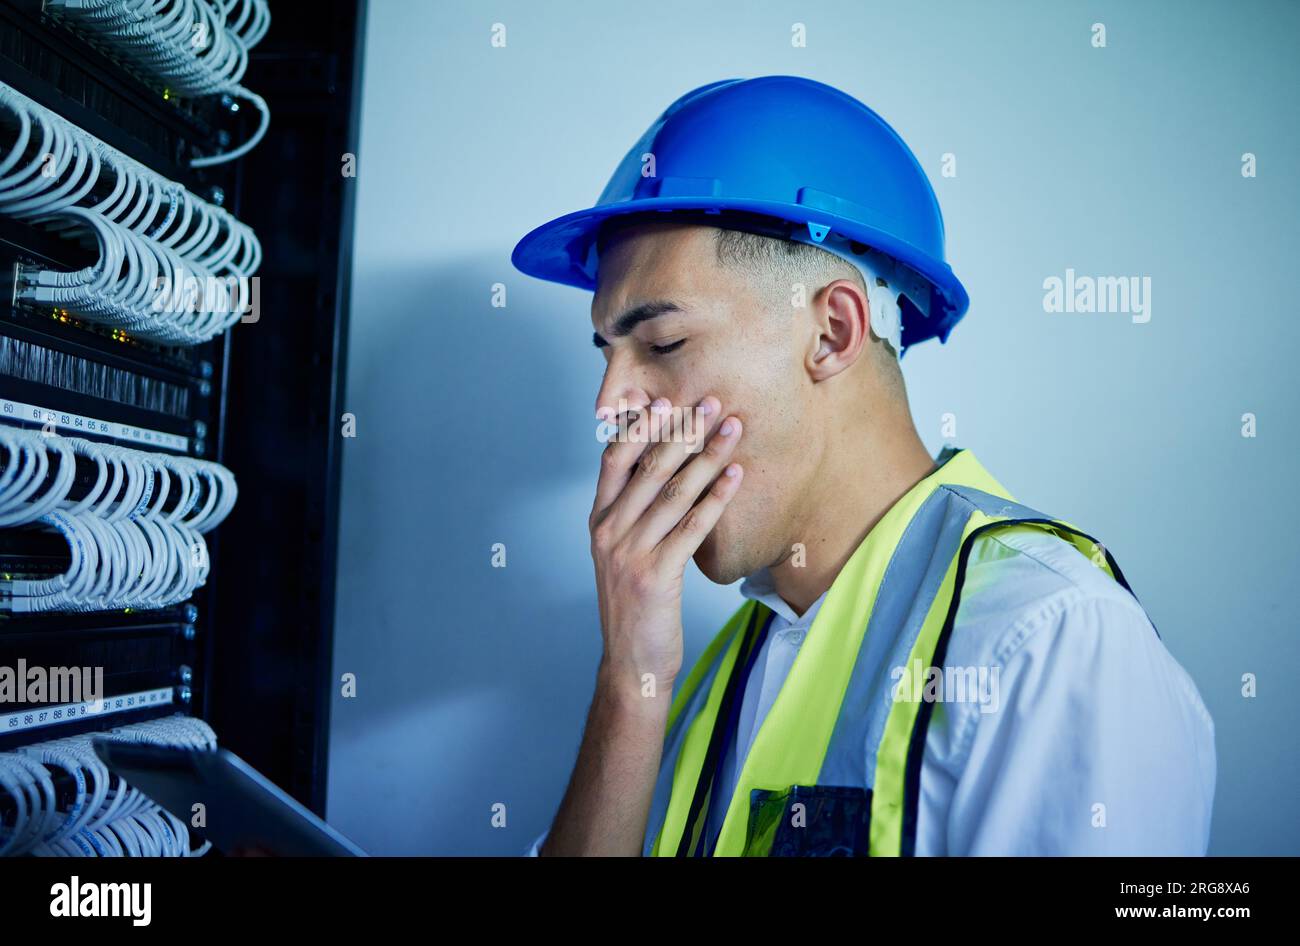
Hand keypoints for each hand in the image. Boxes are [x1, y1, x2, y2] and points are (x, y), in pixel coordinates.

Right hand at [589, 396, 743, 694]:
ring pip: (675, 491)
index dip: (642, 426)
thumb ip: (632, 515)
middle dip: (684, 430)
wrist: (631, 662)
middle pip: (649, 467)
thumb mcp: (621, 555)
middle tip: (712, 401)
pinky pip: (692, 525)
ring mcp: (630, 552)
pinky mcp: (656, 574)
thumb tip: (661, 471)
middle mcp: (609, 531)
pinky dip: (717, 497)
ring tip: (733, 429)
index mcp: (599, 521)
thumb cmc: (635, 606)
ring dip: (708, 455)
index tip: (669, 399)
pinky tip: (736, 476)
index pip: (614, 459)